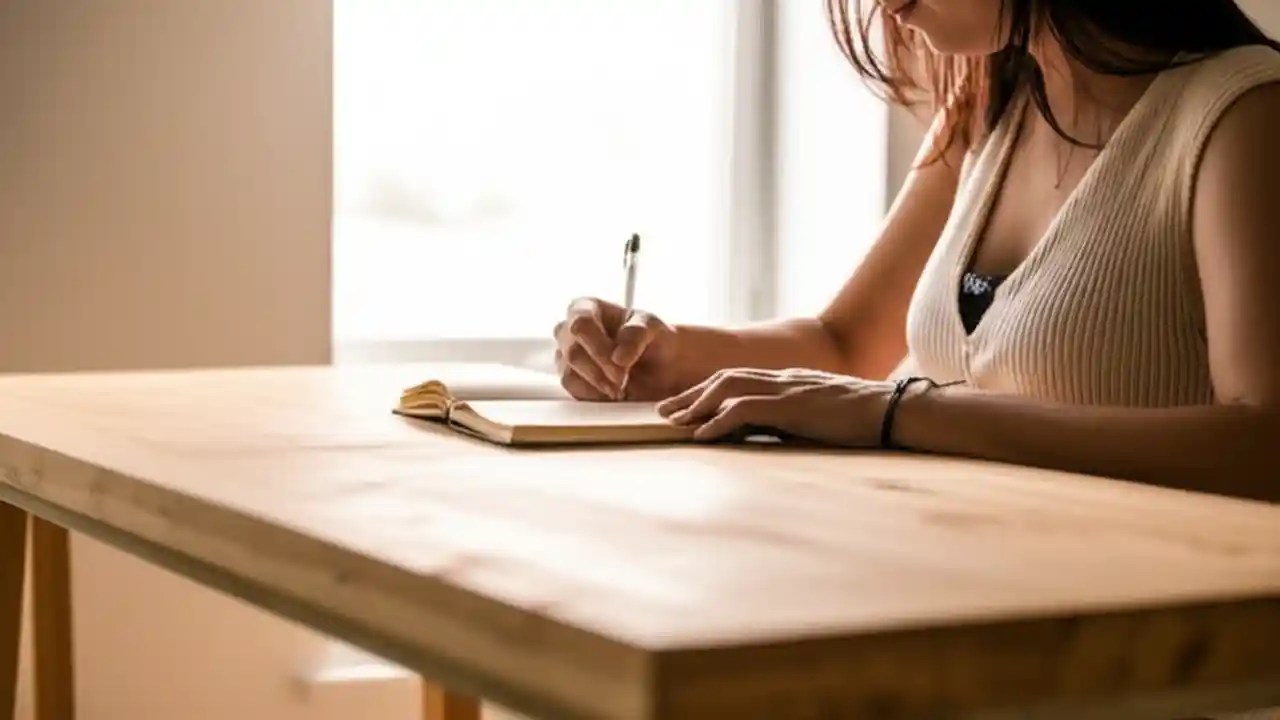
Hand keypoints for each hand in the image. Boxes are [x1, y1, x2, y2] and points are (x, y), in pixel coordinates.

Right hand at [553, 297, 678, 400]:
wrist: (660, 369)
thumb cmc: (654, 340)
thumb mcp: (654, 328)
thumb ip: (636, 335)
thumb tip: (617, 358)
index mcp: (588, 307)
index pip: (581, 323)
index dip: (599, 346)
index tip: (620, 362)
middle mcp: (570, 328)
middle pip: (573, 351)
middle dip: (602, 369)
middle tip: (624, 379)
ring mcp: (565, 354)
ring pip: (569, 372)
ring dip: (599, 383)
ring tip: (621, 386)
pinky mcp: (568, 378)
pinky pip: (571, 388)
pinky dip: (593, 394)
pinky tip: (611, 391)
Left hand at [656, 368, 893, 444]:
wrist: (892, 410)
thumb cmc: (863, 419)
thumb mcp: (821, 416)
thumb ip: (795, 418)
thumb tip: (770, 434)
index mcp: (789, 380)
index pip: (738, 379)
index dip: (707, 391)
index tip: (684, 407)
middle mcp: (782, 378)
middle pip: (724, 377)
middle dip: (691, 394)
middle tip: (664, 412)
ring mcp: (786, 389)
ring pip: (728, 387)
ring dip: (697, 404)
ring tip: (674, 422)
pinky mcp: (791, 406)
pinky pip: (745, 409)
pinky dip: (718, 421)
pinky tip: (701, 435)